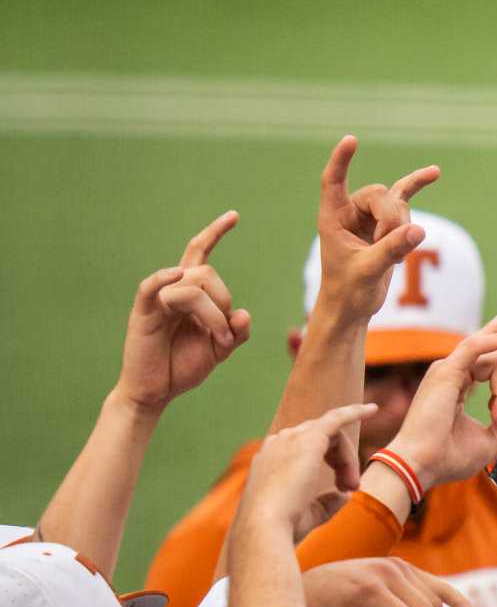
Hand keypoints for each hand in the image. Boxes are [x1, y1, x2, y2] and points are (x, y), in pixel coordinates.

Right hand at [113, 211, 253, 414]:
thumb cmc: (183, 366)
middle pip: (206, 272)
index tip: (234, 215)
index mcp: (192, 294)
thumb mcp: (220, 349)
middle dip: (225, 302)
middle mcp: (173, 290)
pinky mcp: (144, 313)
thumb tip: (244, 313)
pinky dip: (164, 279)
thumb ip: (236, 332)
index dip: (215, 233)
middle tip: (226, 337)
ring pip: (191, 285)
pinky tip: (175, 275)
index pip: (200, 254)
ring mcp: (157, 300)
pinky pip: (153, 287)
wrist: (155, 391)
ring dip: (213, 315)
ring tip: (217, 342)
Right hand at [240, 402, 378, 538]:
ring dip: (348, 460)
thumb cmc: (283, 526)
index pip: (306, 449)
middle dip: (342, 463)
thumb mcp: (308, 513)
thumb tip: (345, 493)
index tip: (343, 487)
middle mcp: (277, 444)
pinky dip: (355, 412)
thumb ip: (327, 501)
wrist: (265, 525)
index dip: (331, 464)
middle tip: (351, 487)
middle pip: (321, 442)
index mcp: (270, 459)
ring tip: (352, 484)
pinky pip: (336, 417)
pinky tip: (373, 409)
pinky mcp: (310, 438)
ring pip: (333, 437)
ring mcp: (291, 438)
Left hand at [312, 136, 439, 322]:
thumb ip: (391, 249)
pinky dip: (418, 188)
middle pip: (379, 196)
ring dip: (402, 227)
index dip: (341, 161)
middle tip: (391, 247)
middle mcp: (350, 212)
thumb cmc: (349, 291)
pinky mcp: (387, 226)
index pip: (334, 181)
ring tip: (395, 256)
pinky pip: (405, 201)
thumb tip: (419, 230)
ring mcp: (370, 217)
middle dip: (392, 219)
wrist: (352, 307)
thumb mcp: (368, 271)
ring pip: (396, 204)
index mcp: (333, 218)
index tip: (351, 140)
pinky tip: (435, 172)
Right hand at [382, 312, 496, 488]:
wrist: (422, 465)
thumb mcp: (491, 442)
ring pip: (492, 359)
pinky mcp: (447, 371)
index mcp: (455, 388)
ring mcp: (447, 371)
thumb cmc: (448, 458)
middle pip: (486, 350)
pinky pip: (477, 346)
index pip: (480, 359)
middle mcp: (450, 375)